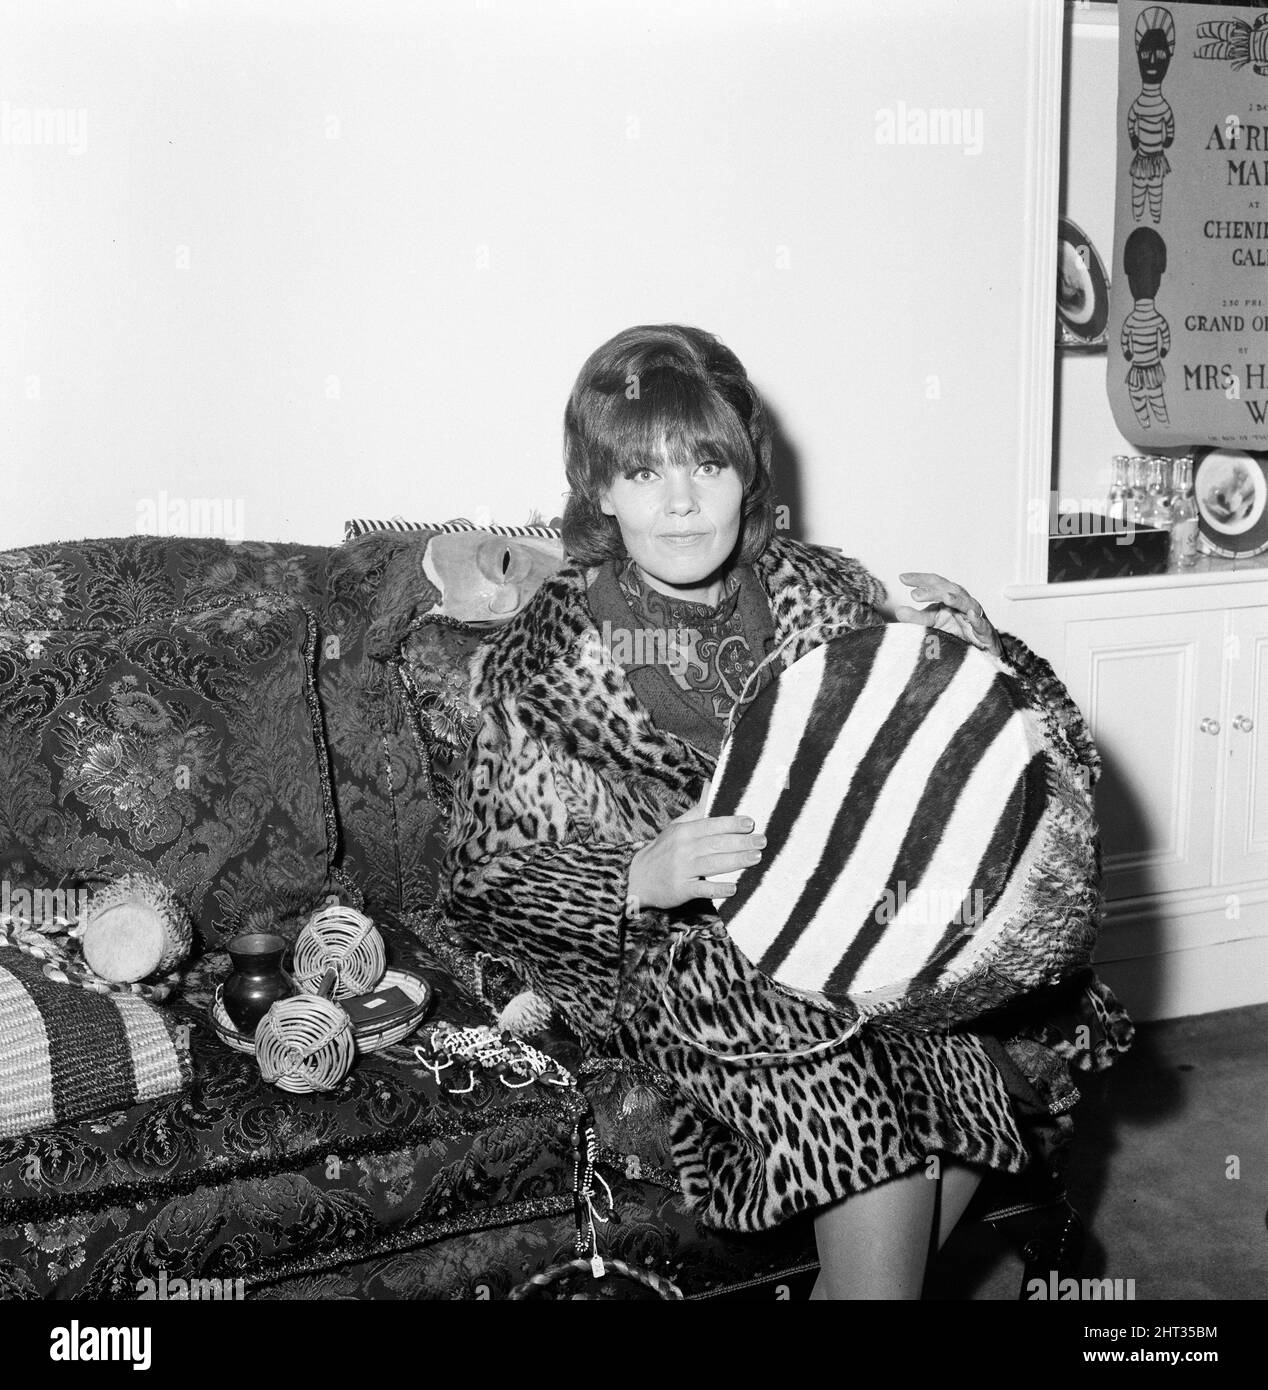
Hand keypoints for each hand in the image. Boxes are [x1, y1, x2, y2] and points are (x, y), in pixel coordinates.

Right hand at [626, 788, 764, 913]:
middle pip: (715, 843)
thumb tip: (710, 784)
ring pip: (712, 864)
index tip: (750, 823)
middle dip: (740, 842)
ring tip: (756, 858)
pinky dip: (717, 889)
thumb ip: (697, 809)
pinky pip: (702, 889)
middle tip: (762, 841)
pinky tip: (733, 888)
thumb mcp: (676, 827)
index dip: (731, 824)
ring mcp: (681, 870)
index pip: (710, 825)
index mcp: (683, 831)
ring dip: (735, 861)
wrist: (637, 879)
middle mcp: (682, 849)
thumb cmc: (663, 850)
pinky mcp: (680, 889)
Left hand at [896, 571, 1002, 658]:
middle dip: (933, 590)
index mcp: (949, 597)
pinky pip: (981, 623)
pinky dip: (977, 619)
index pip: (934, 583)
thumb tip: (898, 610)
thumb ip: (917, 617)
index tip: (902, 578)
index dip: (919, 579)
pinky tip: (971, 615)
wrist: (981, 647)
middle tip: (915, 595)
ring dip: (956, 600)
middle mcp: (962, 602)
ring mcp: (974, 615)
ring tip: (945, 598)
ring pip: (967, 603)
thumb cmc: (958, 630)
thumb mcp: (934, 623)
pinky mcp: (984, 630)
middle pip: (949, 590)